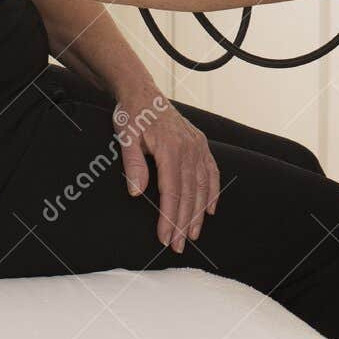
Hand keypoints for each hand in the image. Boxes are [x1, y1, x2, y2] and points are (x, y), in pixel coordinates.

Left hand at [114, 89, 221, 252]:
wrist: (143, 92)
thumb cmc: (133, 115)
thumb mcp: (126, 137)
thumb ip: (133, 164)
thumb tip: (136, 192)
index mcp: (170, 148)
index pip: (172, 191)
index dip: (169, 217)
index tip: (165, 237)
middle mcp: (189, 148)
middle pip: (189, 193)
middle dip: (184, 222)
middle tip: (177, 246)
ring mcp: (197, 146)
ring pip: (203, 186)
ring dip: (198, 213)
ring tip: (193, 235)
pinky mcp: (200, 144)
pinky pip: (212, 172)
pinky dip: (213, 192)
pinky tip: (210, 209)